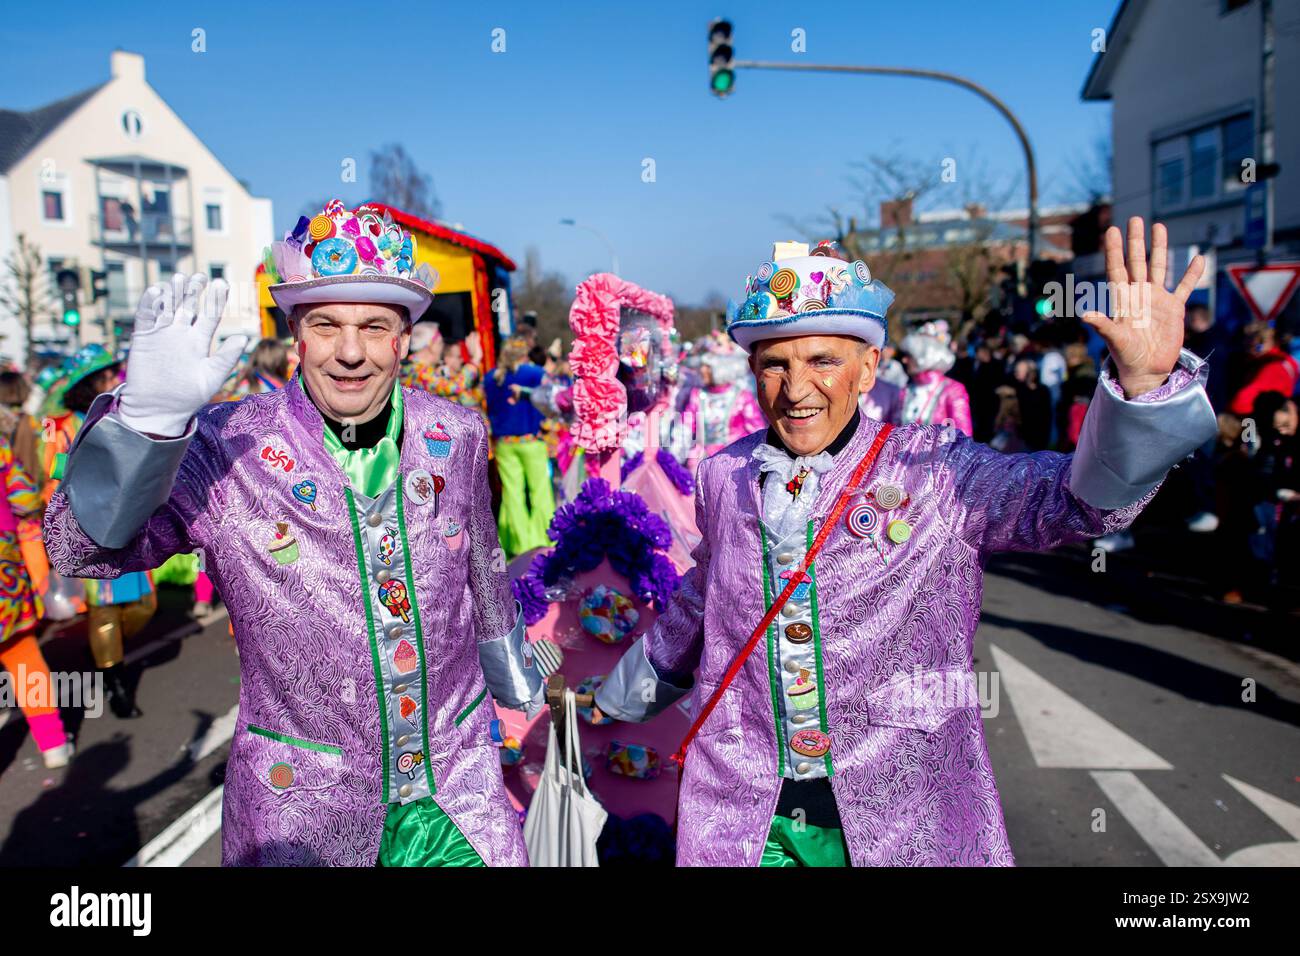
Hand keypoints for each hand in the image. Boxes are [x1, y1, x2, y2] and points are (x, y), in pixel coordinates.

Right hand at [117, 273, 248, 436]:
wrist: (157, 410)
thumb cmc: (188, 396)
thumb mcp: (212, 377)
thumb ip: (227, 357)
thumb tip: (244, 337)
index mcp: (199, 340)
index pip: (210, 315)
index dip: (216, 299)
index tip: (222, 283)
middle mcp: (181, 333)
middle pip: (188, 305)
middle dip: (193, 290)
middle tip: (200, 277)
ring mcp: (161, 333)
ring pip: (168, 306)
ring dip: (173, 292)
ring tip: (180, 279)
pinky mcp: (143, 336)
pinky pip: (145, 315)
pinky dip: (150, 303)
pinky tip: (158, 292)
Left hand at [1082, 218, 1203, 398]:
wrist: (1146, 369)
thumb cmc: (1126, 356)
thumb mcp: (1114, 339)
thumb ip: (1102, 325)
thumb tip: (1085, 315)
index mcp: (1122, 299)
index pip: (1116, 269)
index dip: (1114, 250)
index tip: (1112, 229)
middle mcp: (1138, 294)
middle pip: (1136, 262)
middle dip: (1136, 241)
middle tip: (1135, 219)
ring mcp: (1156, 299)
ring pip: (1159, 267)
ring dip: (1159, 248)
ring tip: (1159, 226)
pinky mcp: (1174, 309)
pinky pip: (1184, 287)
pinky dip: (1192, 274)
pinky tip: (1199, 258)